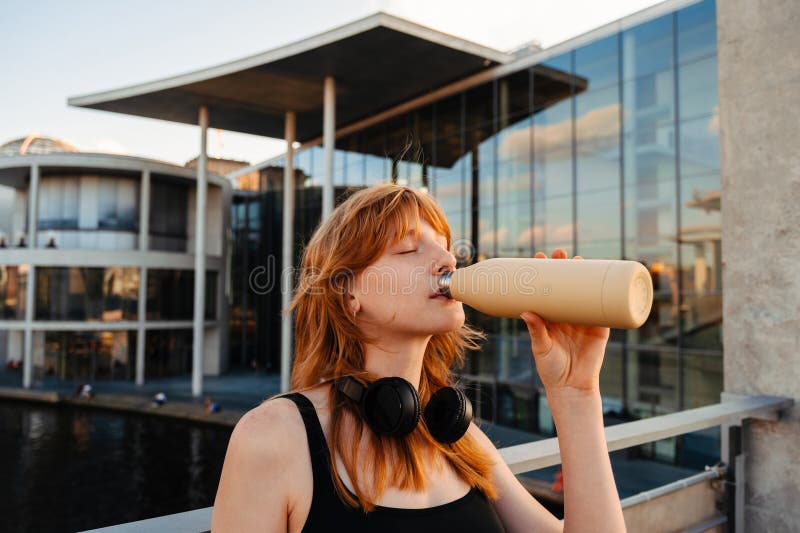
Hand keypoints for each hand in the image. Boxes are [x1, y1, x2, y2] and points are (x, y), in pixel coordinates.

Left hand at [520, 249, 609, 396]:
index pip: (546, 288)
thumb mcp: (541, 348)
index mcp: (550, 316)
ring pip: (585, 291)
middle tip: (559, 253)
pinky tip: (608, 277)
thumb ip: (536, 331)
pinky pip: (605, 307)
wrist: (572, 387)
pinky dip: (608, 293)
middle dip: (564, 267)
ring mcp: (585, 319)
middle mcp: (567, 314)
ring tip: (580, 258)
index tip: (538, 257)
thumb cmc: (552, 368)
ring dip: (584, 274)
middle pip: (566, 285)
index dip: (543, 272)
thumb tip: (527, 312)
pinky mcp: (601, 327)